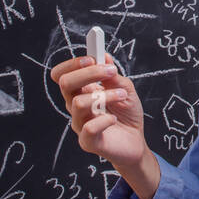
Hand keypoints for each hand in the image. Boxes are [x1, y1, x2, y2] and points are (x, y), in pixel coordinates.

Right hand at [49, 50, 148, 168]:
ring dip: (105, 95)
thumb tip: (104, 56)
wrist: (136, 142)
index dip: (73, 64)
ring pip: (78, 103)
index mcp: (81, 91)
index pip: (62, 74)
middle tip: (110, 71)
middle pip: (65, 83)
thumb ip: (113, 76)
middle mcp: (76, 106)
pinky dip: (104, 120)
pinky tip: (114, 118)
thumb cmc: (127, 115)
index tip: (93, 58)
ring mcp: (79, 124)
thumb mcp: (125, 89)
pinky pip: (88, 128)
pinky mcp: (87, 142)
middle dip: (88, 73)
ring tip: (121, 96)